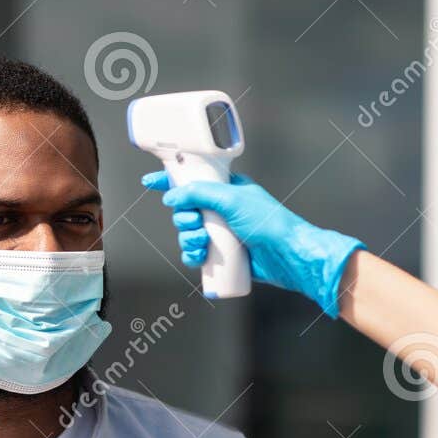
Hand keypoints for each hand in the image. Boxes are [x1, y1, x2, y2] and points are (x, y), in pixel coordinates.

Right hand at [141, 170, 363, 316]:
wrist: (286, 255)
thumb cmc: (268, 223)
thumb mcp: (232, 199)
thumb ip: (199, 193)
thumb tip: (171, 196)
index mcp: (226, 189)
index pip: (193, 180)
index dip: (170, 180)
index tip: (150, 181)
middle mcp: (222, 209)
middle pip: (185, 210)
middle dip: (184, 218)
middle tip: (196, 222)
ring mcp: (221, 232)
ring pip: (188, 233)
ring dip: (188, 239)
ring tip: (202, 243)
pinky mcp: (220, 254)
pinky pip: (194, 254)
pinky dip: (192, 256)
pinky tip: (200, 257)